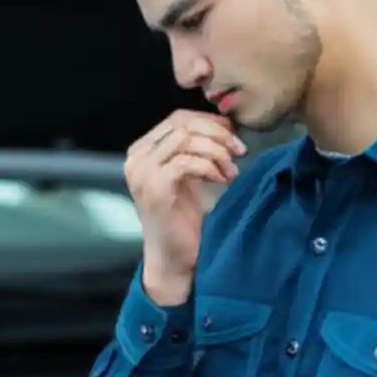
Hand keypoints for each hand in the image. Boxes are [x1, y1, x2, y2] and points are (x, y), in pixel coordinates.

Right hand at [125, 111, 245, 304]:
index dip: (210, 121)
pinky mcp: (154, 188)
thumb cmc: (183, 219)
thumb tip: (224, 125)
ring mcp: (142, 173)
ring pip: (185, 139)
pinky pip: (186, 162)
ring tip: (231, 171)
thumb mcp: (189, 175)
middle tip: (239, 151)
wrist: (173, 258)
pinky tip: (220, 180)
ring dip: (216, 151)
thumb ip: (196, 149)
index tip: (234, 137)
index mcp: (142, 150)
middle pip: (182, 124)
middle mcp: (136, 157)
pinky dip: (209, 167)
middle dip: (217, 134)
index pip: (178, 118)